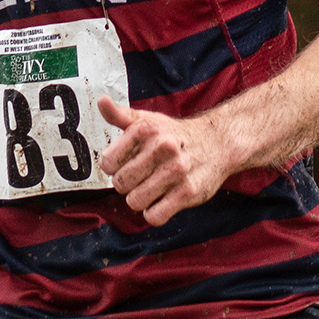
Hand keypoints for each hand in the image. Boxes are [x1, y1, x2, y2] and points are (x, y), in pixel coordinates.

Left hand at [95, 98, 230, 225]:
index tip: (125, 163)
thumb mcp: (147, 120)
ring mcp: (176, 171)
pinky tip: (161, 200)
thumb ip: (119, 115)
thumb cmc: (175, 135)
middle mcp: (162, 148)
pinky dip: (154, 213)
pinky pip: (155, 216)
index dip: (114, 167)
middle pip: (120, 184)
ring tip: (151, 187)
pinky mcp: (189, 192)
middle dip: (127, 184)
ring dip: (140, 199)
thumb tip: (101, 101)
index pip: (108, 163)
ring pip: (135, 202)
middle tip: (140, 177)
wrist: (217, 143)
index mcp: (146, 129)